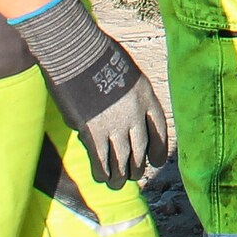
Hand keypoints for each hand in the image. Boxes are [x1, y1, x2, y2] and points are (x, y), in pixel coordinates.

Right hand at [11, 0, 170, 187]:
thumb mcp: (122, 71)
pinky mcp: (93, 133)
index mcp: (146, 95)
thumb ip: (123, 95)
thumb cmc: (94, 55)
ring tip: (118, 183)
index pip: (159, 130)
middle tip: (133, 174)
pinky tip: (101, 177)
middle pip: (141, 150)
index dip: (159, 148)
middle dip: (138, 166)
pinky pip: (101, 161)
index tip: (156, 161)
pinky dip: (102, 172)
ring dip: (120, 176)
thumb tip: (113, 117)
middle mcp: (135, 113)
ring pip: (123, 161)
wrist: (76, 52)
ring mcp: (115, 125)